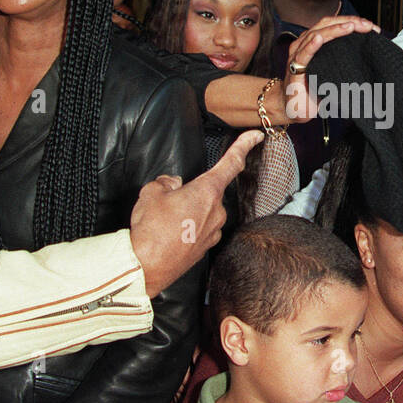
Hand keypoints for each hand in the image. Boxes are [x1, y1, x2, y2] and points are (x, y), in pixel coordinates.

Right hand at [130, 130, 262, 295]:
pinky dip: (187, 228)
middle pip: (209, 192)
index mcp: (207, 191)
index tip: (255, 136)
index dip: (244, 145)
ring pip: (203, 211)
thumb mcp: (151, 192)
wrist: (146, 266)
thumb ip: (166, 182)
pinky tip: (169, 234)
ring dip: (187, 212)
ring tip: (164, 222)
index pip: (232, 162)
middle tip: (167, 202)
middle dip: (191, 192)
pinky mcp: (206, 247)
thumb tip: (173, 184)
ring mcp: (214, 231)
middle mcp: (217, 210)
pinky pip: (199, 229)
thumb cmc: (151, 228)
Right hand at [283, 15, 378, 120]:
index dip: (353, 22)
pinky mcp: (294, 68)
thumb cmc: (314, 89)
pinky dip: (311, 45)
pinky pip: (303, 54)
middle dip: (348, 22)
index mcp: (315, 42)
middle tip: (366, 26)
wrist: (295, 108)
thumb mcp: (333, 72)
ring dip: (334, 30)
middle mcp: (305, 43)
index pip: (334, 24)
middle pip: (326, 24)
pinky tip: (319, 39)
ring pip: (316, 35)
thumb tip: (371, 60)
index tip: (372, 27)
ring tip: (350, 26)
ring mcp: (298, 54)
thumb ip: (346, 63)